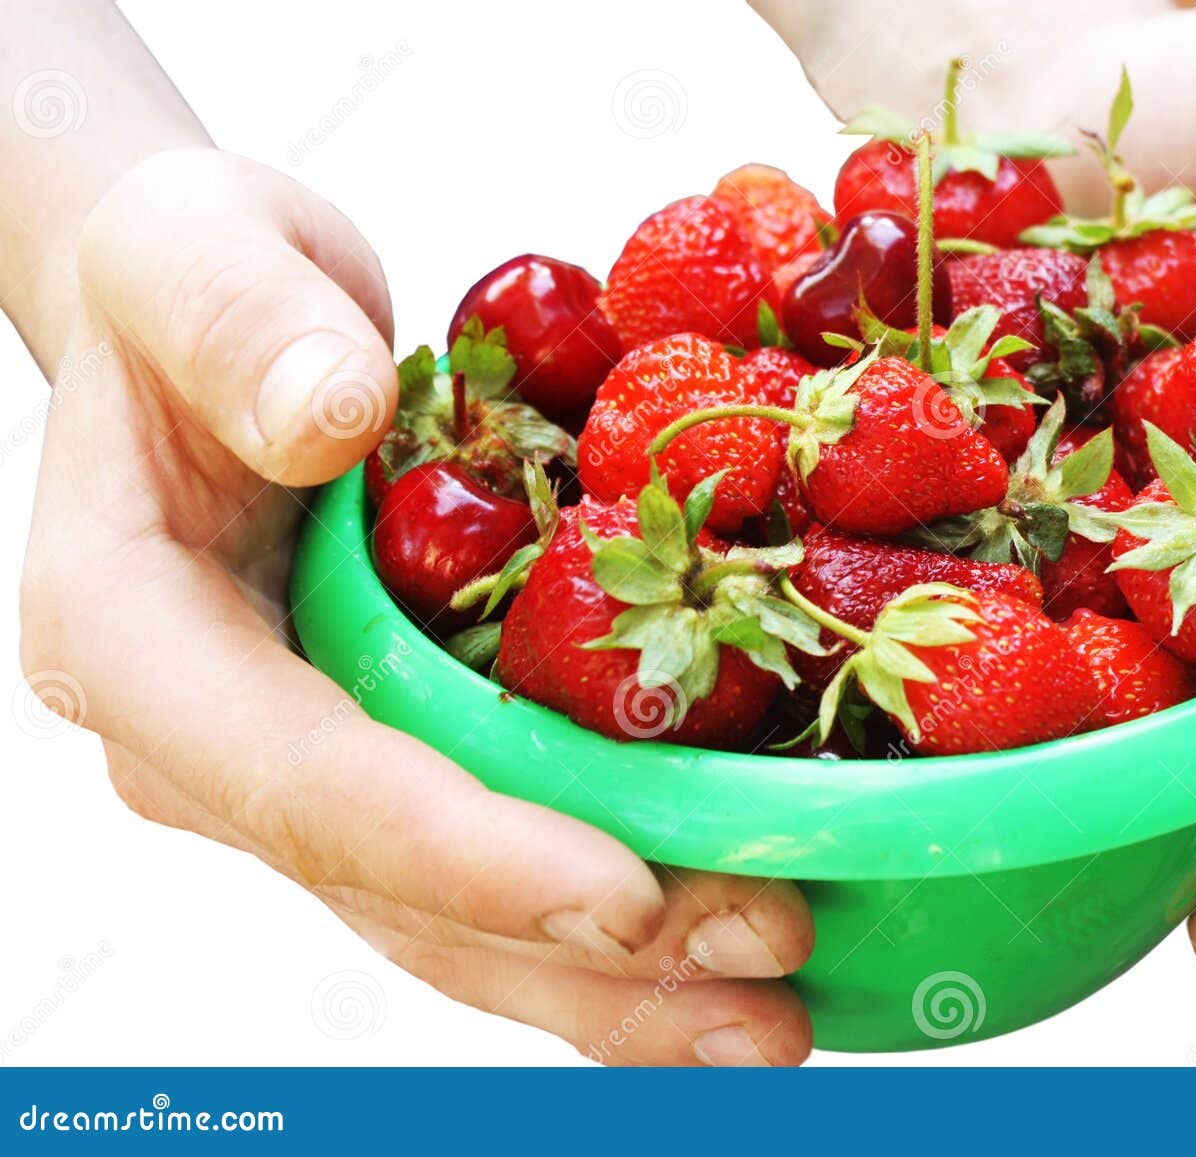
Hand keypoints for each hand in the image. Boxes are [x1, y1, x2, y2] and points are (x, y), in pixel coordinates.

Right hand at [17, 149, 813, 1064]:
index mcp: (133, 637)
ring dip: (614, 984)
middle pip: (400, 892)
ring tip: (775, 1017)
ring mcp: (299, 770)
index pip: (302, 778)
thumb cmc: (193, 285)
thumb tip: (331, 414)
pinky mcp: (381, 764)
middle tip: (764, 979)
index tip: (626, 894)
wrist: (203, 333)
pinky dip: (602, 929)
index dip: (465, 852)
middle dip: (584, 958)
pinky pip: (488, 866)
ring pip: (452, 921)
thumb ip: (241, 325)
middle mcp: (212, 744)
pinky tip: (715, 957)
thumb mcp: (196, 253)